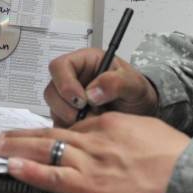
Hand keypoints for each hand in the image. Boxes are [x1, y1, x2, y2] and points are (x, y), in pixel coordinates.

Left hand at [0, 112, 189, 192]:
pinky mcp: (90, 184)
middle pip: (53, 132)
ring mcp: (91, 161)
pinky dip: (29, 170)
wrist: (190, 179)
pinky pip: (52, 176)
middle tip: (2, 135)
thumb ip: (132, 139)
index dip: (55, 135)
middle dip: (23, 134)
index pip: (76, 128)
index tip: (43, 138)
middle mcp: (97, 138)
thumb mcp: (154, 136)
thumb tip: (125, 150)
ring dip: (15, 147)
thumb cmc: (180, 162)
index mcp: (113, 125)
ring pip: (45, 148)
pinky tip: (11, 167)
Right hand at [43, 48, 158, 126]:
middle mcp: (73, 78)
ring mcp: (68, 98)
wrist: (141, 111)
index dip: (65, 83)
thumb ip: (116, 83)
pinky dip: (70, 130)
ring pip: (53, 108)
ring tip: (94, 122)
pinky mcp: (69, 115)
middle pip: (51, 90)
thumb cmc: (137, 92)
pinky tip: (88, 129)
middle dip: (66, 107)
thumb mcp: (134, 84)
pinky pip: (59, 123)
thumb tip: (92, 92)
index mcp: (85, 62)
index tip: (82, 101)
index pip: (60, 66)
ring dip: (69, 120)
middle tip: (87, 117)